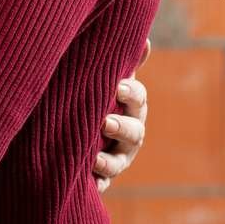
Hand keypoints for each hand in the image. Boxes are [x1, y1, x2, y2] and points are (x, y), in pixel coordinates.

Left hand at [96, 39, 149, 192]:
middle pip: (134, 132)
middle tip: (105, 123)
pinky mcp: (101, 178)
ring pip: (118, 162)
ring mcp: (118, 158)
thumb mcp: (108, 80)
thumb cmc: (98, 99)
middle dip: (122, 127)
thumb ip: (122, 62)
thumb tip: (144, 38)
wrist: (79, 133)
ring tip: (94, 159)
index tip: (118, 87)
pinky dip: (96, 185)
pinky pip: (101, 184)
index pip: (137, 98)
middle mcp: (129, 135)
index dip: (131, 93)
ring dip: (109, 161)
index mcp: (131, 107)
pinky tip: (88, 184)